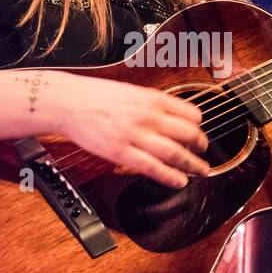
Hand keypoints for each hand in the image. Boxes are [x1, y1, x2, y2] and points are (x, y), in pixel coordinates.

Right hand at [46, 72, 210, 188]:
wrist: (67, 101)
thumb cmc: (95, 95)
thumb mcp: (130, 91)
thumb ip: (151, 102)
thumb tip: (170, 113)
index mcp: (151, 98)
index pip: (189, 112)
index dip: (199, 125)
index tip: (199, 131)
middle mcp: (147, 116)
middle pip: (188, 134)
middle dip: (201, 145)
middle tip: (204, 152)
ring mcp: (135, 135)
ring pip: (175, 153)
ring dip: (192, 164)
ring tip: (201, 170)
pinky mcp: (121, 153)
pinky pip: (152, 168)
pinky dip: (170, 176)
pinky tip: (180, 181)